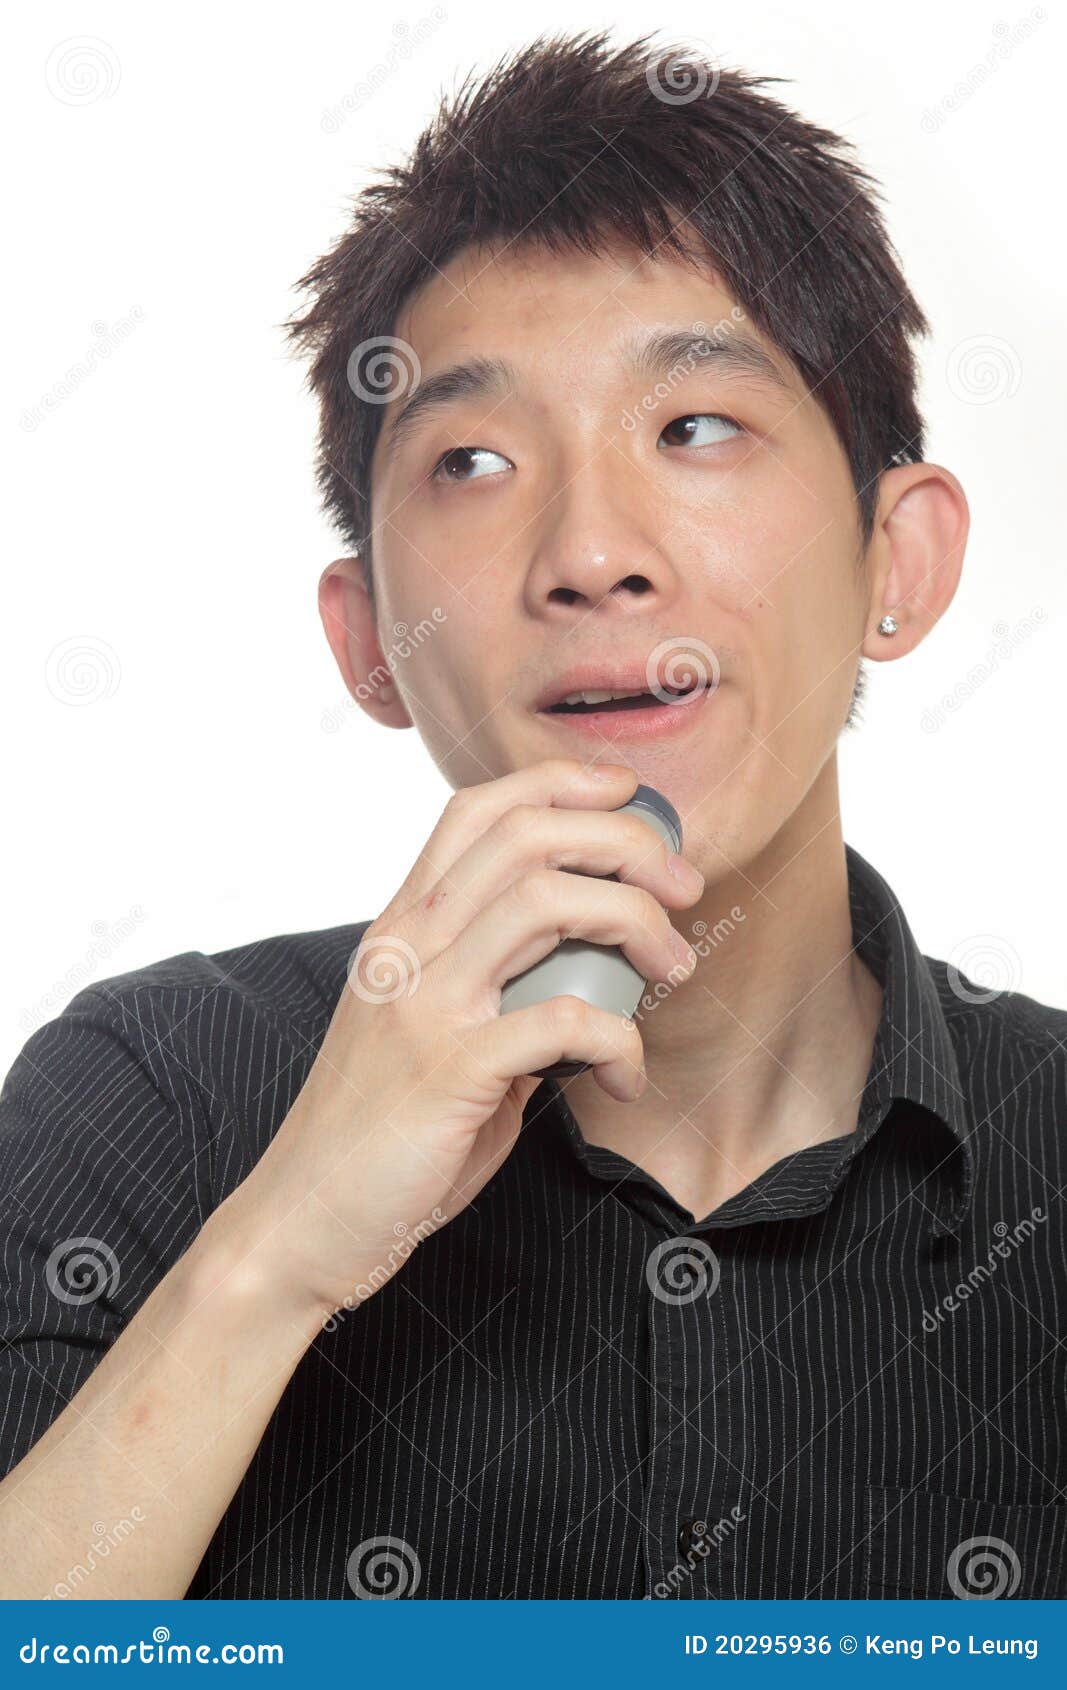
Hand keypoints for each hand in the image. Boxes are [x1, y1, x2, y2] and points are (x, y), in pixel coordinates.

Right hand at [229, 758, 703, 1314]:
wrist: (301, 1218)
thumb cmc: (376, 1130)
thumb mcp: (427, 1031)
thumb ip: (493, 990)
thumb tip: (587, 978)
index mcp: (401, 929)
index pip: (477, 810)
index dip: (560, 783)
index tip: (628, 797)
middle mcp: (407, 946)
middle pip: (527, 836)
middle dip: (624, 842)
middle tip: (681, 887)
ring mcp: (425, 1004)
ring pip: (547, 902)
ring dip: (636, 921)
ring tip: (675, 964)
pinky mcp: (449, 1071)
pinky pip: (564, 1019)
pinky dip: (619, 1039)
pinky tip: (626, 1074)